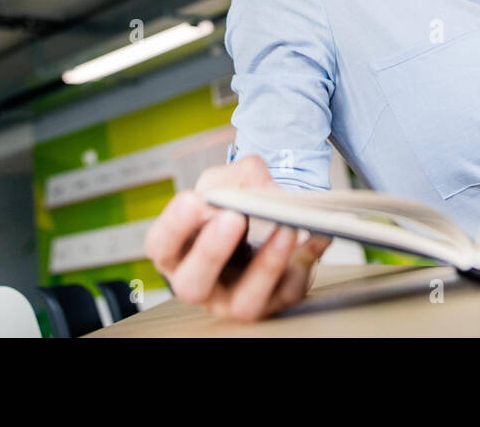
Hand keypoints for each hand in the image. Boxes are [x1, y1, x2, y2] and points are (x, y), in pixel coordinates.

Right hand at [144, 155, 332, 320]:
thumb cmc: (232, 204)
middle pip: (193, 285)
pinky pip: (291, 291)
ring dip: (266, 265)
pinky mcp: (274, 302)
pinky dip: (307, 261)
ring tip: (285, 229)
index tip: (194, 200)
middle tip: (232, 218)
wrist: (265, 217)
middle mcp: (201, 284)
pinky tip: (318, 236)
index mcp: (178, 253)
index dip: (174, 227)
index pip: (161, 247)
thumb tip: (264, 191)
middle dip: (212, 252)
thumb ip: (239, 176)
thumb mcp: (227, 180)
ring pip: (245, 302)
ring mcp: (236, 299)